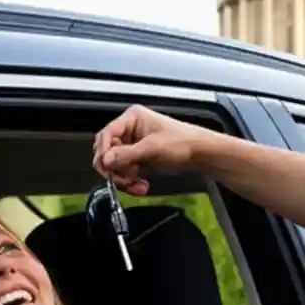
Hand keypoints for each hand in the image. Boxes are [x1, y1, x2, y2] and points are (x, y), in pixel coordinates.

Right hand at [91, 105, 208, 194]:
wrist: (200, 154)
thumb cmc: (181, 142)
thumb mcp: (153, 147)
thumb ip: (127, 154)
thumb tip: (105, 161)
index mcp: (132, 118)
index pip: (107, 134)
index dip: (104, 151)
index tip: (107, 167)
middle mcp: (129, 129)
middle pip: (107, 151)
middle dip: (114, 168)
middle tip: (123, 180)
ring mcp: (132, 144)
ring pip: (114, 164)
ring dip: (122, 178)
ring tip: (136, 185)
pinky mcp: (137, 158)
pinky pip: (124, 171)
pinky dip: (129, 181)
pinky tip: (141, 186)